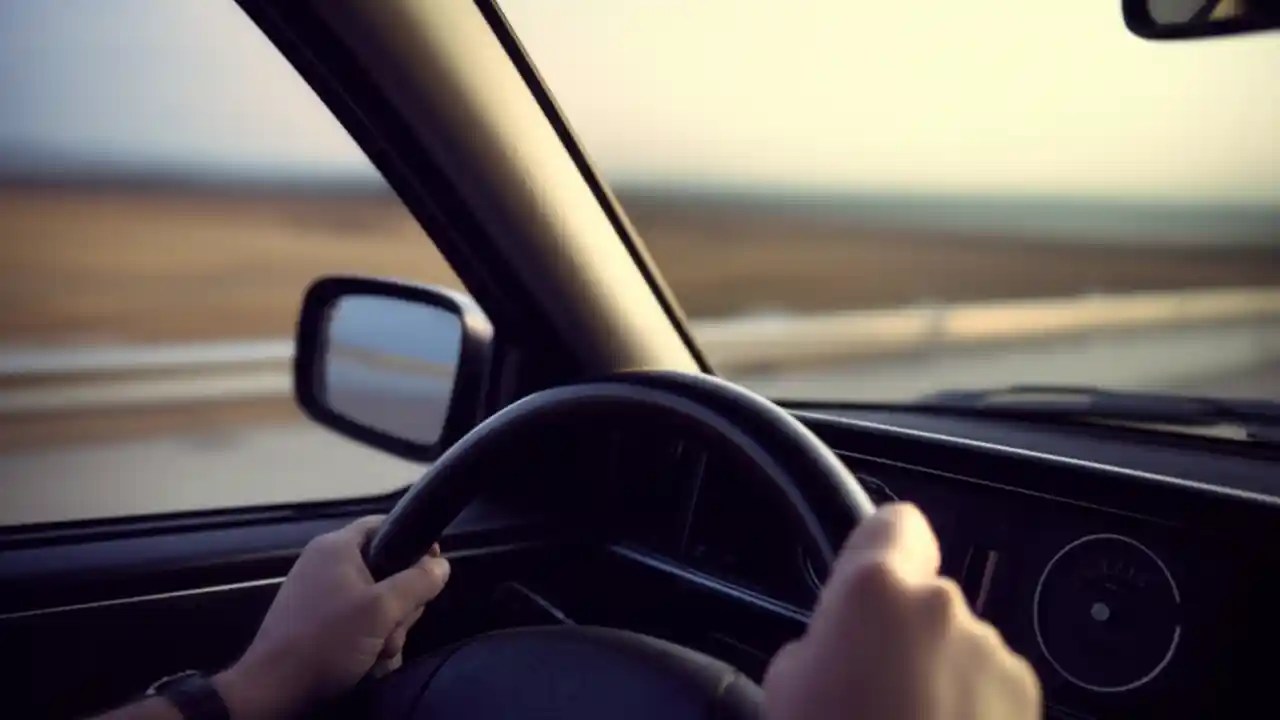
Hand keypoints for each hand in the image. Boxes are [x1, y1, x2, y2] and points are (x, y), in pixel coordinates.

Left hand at [215, 516, 450, 719]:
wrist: (274, 691)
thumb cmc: (327, 641)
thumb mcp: (381, 611)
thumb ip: (418, 583)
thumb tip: (443, 564)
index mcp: (337, 547)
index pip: (385, 525)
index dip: (414, 543)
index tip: (433, 568)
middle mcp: (327, 565)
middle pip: (387, 570)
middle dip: (400, 605)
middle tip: (394, 627)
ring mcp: (320, 595)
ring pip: (376, 603)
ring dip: (388, 630)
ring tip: (379, 652)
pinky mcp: (317, 624)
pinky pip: (358, 623)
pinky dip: (369, 642)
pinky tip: (369, 663)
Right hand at [763, 503, 1040, 719]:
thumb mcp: (785, 689)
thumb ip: (820, 645)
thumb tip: (843, 647)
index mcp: (874, 590)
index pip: (894, 522)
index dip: (881, 549)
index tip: (865, 588)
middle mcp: (944, 607)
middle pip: (924, 597)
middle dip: (903, 635)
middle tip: (870, 693)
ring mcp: (995, 656)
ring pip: (959, 647)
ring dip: (940, 676)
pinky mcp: (1029, 702)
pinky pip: (991, 689)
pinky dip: (972, 711)